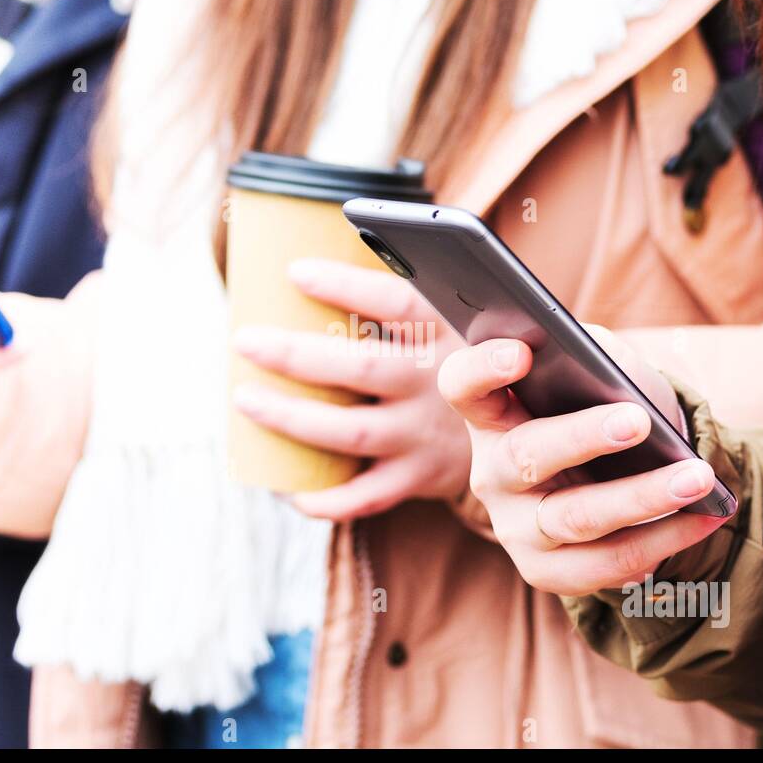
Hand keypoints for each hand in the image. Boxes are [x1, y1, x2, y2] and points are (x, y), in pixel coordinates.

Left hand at [232, 258, 468, 519]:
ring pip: (353, 432)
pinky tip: (286, 487)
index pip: (396, 303)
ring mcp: (427, 434)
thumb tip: (310, 265)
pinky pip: (366, 496)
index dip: (346, 286)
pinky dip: (324, 498)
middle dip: (297, 355)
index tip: (294, 272)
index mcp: (444, 332)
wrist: (519, 432)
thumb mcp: (448, 322)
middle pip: (363, 367)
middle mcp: (440, 382)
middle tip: (244, 340)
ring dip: (293, 419)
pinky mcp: (419, 477)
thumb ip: (400, 301)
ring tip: (246, 400)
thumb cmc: (456, 361)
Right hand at [436, 328, 727, 595]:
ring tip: (697, 478)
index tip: (522, 352)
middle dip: (582, 437)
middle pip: (525, 456)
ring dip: (642, 497)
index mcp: (492, 414)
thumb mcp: (599, 372)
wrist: (625, 476)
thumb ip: (596, 358)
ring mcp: (514, 528)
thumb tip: (610, 369)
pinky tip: (700, 518)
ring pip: (575, 518)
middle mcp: (492, 473)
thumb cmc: (604, 408)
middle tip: (638, 420)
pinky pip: (604, 565)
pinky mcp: (546, 571)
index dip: (483, 369)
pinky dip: (661, 540)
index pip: (463, 386)